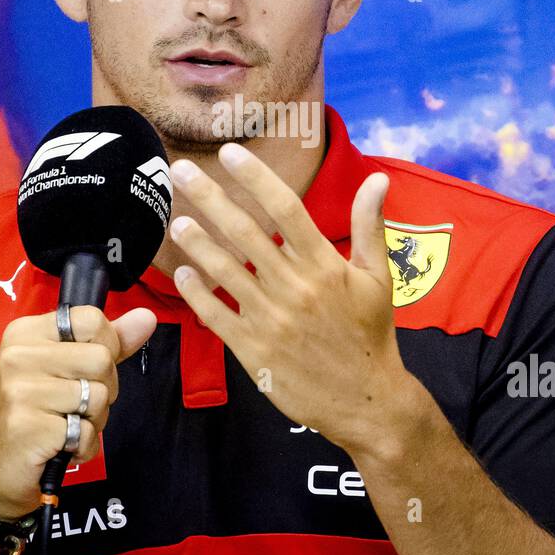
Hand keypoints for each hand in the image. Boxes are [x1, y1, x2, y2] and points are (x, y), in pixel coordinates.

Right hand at [0, 305, 155, 518]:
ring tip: (66, 425)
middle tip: (74, 405)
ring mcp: (20, 390)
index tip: (85, 369)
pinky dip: (84, 444)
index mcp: (27, 333)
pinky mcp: (28, 426)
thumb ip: (110, 342)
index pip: (92, 320)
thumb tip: (146, 317)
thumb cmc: (37, 412)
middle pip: (102, 359)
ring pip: (99, 395)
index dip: (105, 348)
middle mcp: (19, 355)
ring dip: (93, 420)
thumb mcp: (69, 368)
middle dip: (103, 389)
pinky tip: (61, 445)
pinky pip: (86, 430)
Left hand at [168, 143, 414, 456]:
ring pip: (225, 271)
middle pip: (246, 232)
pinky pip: (217, 316)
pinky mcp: (254, 351)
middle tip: (181, 170)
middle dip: (210, 197)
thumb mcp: (379, 278)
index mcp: (325, 265)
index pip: (286, 208)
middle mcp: (295, 287)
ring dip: (197, 243)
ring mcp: (272, 320)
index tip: (230, 152)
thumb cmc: (371, 334)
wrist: (366, 402)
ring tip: (175, 220)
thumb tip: (377, 179)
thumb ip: (370, 226)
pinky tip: (182, 274)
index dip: (256, 177)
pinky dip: (198, 293)